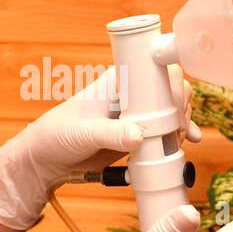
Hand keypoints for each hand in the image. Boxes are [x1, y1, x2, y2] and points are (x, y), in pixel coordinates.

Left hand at [0, 64, 201, 230]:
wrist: (44, 161)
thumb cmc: (55, 136)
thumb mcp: (82, 134)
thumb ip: (110, 134)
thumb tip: (140, 136)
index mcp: (117, 81)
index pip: (153, 70)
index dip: (170, 84)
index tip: (176, 105)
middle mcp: (130, 95)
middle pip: (168, 90)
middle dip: (180, 106)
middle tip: (178, 128)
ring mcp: (135, 115)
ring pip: (170, 110)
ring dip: (181, 121)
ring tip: (180, 138)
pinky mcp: (136, 135)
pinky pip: (163, 131)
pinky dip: (177, 135)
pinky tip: (187, 141)